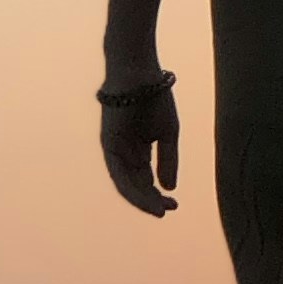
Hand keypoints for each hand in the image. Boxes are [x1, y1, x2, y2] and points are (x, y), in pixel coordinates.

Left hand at [99, 77, 180, 217]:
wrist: (141, 73)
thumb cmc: (155, 98)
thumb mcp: (168, 134)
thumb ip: (168, 161)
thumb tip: (169, 188)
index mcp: (138, 149)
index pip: (145, 180)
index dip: (158, 195)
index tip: (174, 205)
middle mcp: (124, 152)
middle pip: (136, 184)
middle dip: (151, 200)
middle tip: (167, 210)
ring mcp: (114, 149)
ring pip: (125, 183)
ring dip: (141, 198)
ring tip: (158, 210)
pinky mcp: (108, 144)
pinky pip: (118, 172)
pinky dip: (130, 186)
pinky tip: (145, 196)